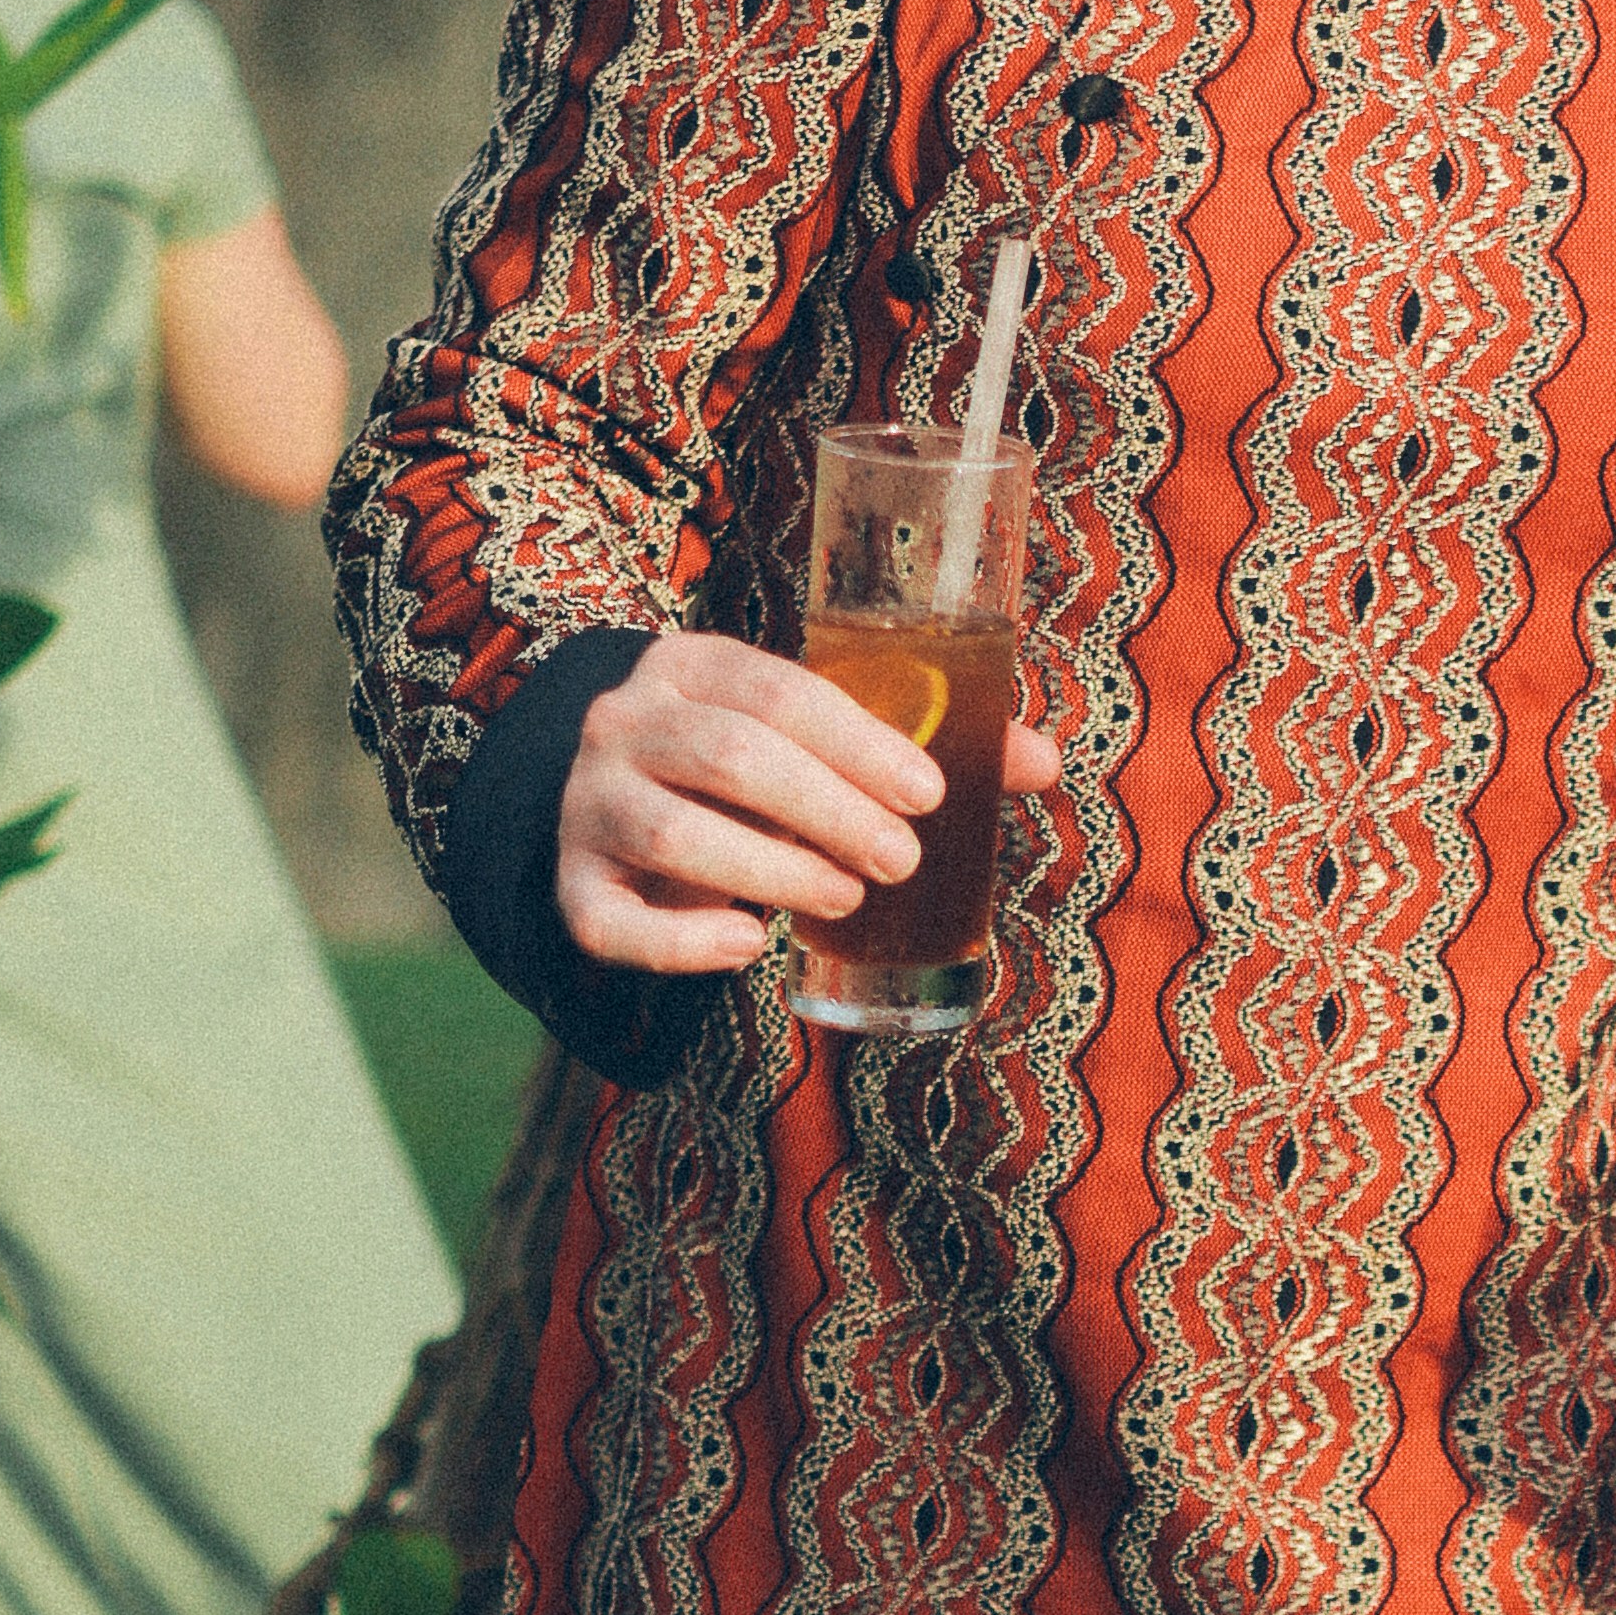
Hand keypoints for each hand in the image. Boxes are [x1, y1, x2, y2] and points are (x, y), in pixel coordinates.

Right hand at [550, 629, 1060, 981]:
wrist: (618, 808)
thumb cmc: (744, 770)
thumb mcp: (811, 739)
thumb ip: (916, 745)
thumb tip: (1044, 761)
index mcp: (690, 666)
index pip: (776, 688)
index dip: (857, 742)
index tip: (926, 794)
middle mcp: (623, 723)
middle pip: (725, 756)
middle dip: (827, 810)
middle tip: (900, 860)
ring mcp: (588, 805)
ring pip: (672, 834)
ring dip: (772, 871)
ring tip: (845, 899)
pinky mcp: (572, 887)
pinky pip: (609, 923)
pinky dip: (682, 945)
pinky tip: (749, 948)